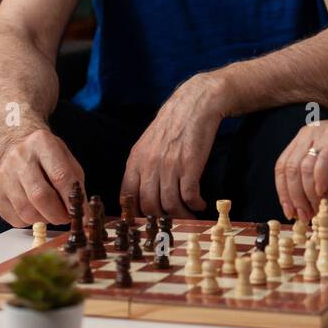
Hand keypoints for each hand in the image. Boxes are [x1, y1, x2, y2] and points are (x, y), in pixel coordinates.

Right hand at [0, 129, 85, 227]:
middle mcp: (19, 157)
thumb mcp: (65, 157)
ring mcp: (3, 174)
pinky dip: (28, 221)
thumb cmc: (45, 155)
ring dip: (43, 219)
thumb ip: (75, 182)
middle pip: (40, 196)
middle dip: (57, 214)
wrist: (15, 144)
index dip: (72, 200)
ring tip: (50, 212)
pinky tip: (33, 210)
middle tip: (65, 218)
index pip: (61, 176)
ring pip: (26, 211)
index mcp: (42, 143)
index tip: (81, 213)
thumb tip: (83, 212)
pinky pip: (14, 218)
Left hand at [120, 72, 227, 216]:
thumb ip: (143, 166)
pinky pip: (189, 196)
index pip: (127, 196)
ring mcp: (169, 166)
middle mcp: (149, 165)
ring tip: (190, 215)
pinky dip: (195, 205)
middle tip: (172, 222)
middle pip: (149, 206)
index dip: (135, 213)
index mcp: (135, 160)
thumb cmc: (173, 124)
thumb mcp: (149, 143)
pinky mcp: (189, 166)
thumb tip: (143, 193)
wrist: (195, 104)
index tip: (147, 221)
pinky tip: (200, 204)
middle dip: (161, 219)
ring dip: (181, 215)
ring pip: (170, 205)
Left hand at [275, 109, 327, 221]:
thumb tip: (310, 208)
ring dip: (306, 195)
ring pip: (302, 169)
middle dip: (293, 197)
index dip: (283, 192)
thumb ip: (323, 185)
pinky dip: (319, 182)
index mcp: (305, 138)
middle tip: (303, 216)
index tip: (290, 212)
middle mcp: (310, 133)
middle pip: (289, 169)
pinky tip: (324, 195)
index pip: (282, 166)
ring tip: (315, 210)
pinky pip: (321, 164)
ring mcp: (323, 134)